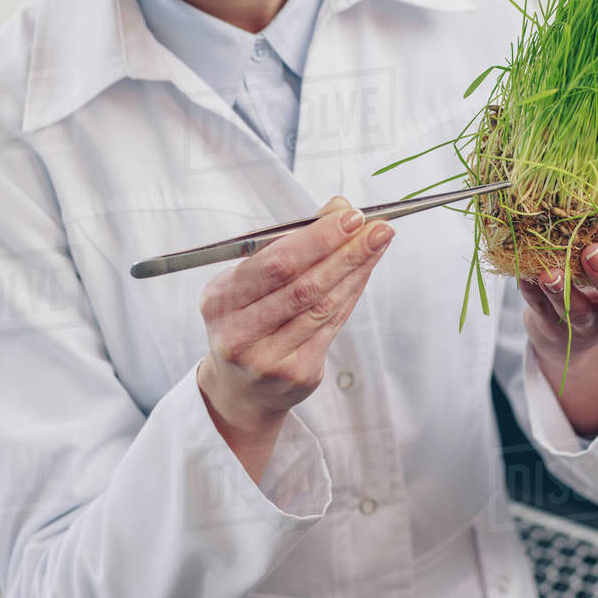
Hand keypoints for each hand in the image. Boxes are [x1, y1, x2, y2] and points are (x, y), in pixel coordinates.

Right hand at [196, 196, 393, 431]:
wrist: (240, 388)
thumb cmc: (247, 319)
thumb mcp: (251, 280)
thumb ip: (290, 242)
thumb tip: (338, 209)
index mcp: (219, 299)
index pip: (275, 263)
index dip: (317, 239)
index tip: (349, 216)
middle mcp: (238, 332)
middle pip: (302, 285)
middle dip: (344, 251)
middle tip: (375, 227)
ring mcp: (267, 358)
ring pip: (322, 305)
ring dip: (356, 269)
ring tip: (377, 243)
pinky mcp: (296, 374)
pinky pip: (332, 325)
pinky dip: (352, 293)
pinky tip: (364, 272)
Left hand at [518, 242, 597, 365]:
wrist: (565, 335)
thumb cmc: (596, 282)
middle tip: (593, 252)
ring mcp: (585, 323)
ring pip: (578, 312)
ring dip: (565, 290)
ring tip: (551, 272)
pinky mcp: (552, 326)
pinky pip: (540, 309)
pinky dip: (531, 291)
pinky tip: (523, 274)